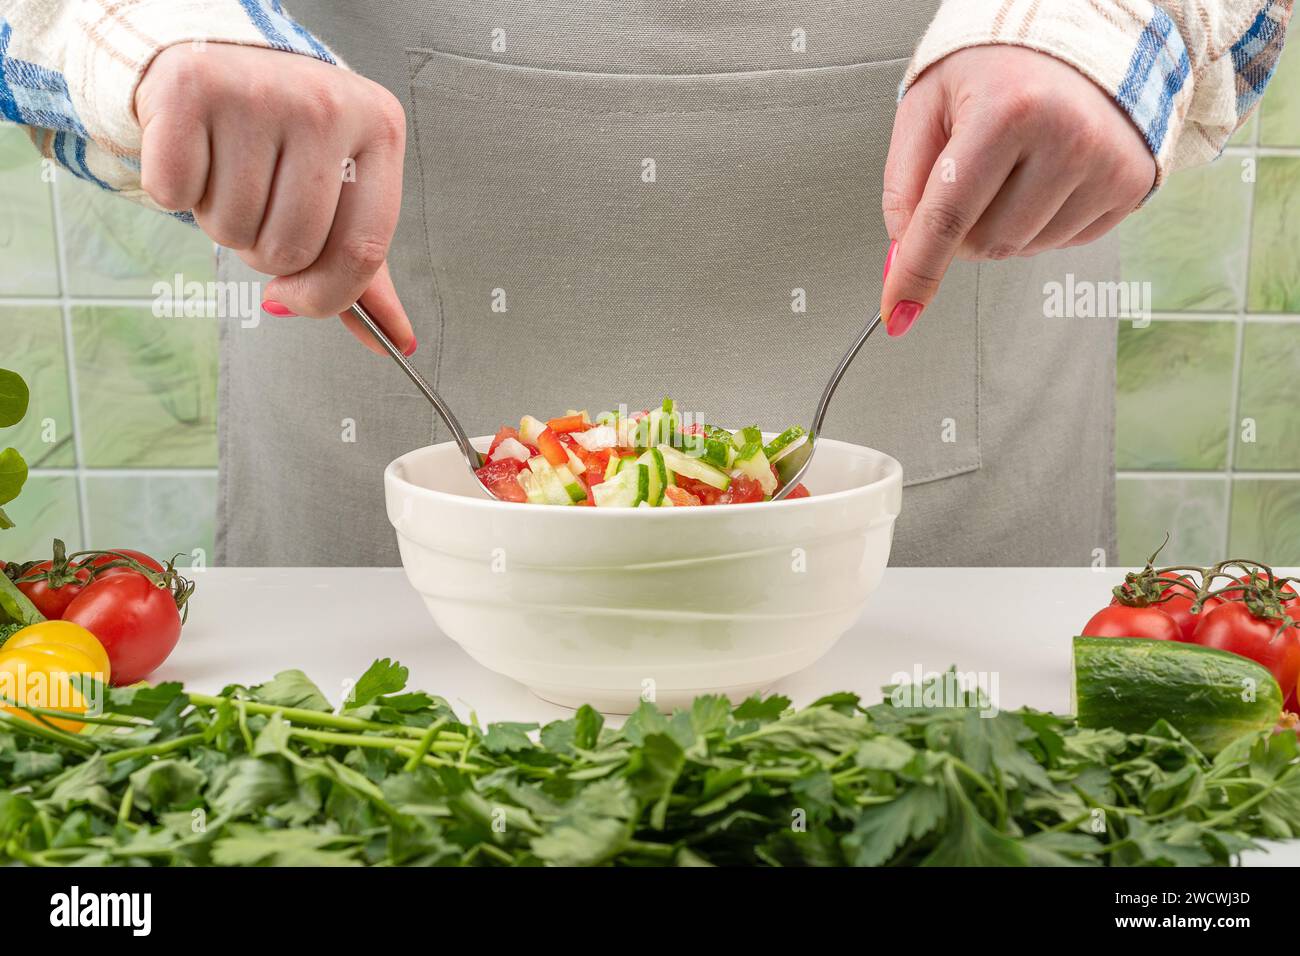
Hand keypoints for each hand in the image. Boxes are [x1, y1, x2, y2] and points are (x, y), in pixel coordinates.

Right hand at [135, 43, 413, 355]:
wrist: (223, 61)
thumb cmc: (290, 138)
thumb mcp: (343, 193)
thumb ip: (364, 270)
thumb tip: (396, 340)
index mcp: (381, 131)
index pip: (362, 251)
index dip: (324, 296)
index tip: (294, 300)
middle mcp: (327, 105)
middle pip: (291, 248)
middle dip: (264, 253)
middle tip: (260, 207)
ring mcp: (260, 92)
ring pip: (231, 229)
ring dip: (222, 222)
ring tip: (230, 174)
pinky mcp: (192, 88)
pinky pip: (174, 194)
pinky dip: (176, 193)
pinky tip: (197, 156)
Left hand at [880, 46, 1156, 336]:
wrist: (1081, 33)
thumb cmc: (999, 62)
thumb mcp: (928, 102)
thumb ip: (904, 180)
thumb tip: (900, 253)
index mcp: (1008, 110)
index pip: (947, 216)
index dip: (916, 271)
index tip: (897, 310)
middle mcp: (1067, 138)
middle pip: (984, 244)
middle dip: (959, 231)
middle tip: (967, 178)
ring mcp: (1106, 165)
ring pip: (1022, 250)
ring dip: (1001, 225)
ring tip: (1011, 166)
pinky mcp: (1132, 185)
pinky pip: (1063, 242)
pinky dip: (1040, 221)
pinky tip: (1044, 174)